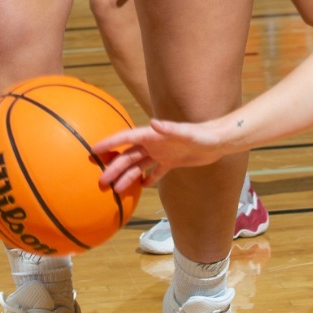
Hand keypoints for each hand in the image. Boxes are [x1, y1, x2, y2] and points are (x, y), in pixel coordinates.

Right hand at [94, 118, 233, 194]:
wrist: (218, 141)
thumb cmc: (203, 135)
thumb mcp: (187, 133)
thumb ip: (170, 129)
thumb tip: (152, 123)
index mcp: (153, 136)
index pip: (126, 138)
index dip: (109, 143)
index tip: (93, 150)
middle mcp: (154, 144)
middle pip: (128, 156)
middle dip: (113, 167)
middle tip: (101, 181)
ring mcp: (162, 153)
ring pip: (138, 166)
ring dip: (127, 176)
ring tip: (115, 189)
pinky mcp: (171, 162)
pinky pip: (154, 172)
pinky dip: (146, 179)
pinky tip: (140, 187)